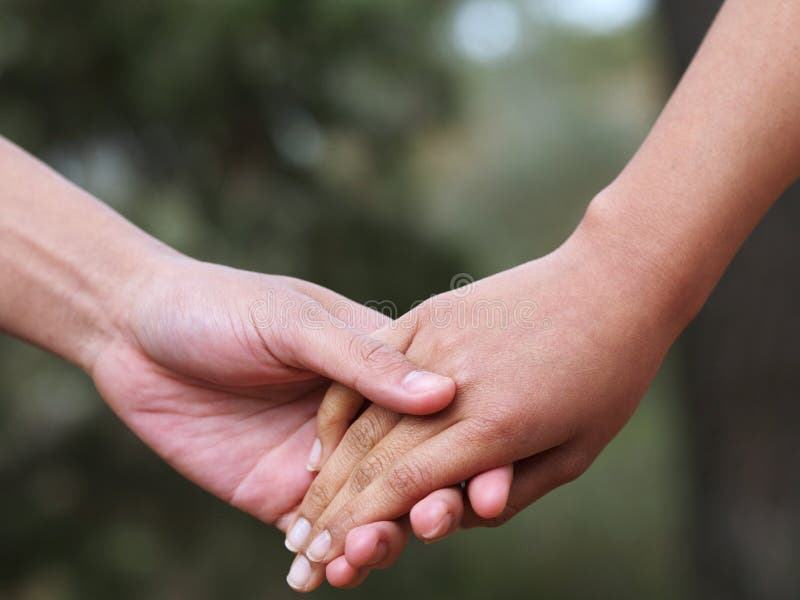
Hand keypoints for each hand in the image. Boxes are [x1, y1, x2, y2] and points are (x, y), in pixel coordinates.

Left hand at [88, 254, 456, 585]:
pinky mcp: (279, 495)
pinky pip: (318, 539)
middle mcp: (360, 420)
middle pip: (416, 473)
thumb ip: (361, 359)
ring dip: (382, 540)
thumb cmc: (222, 307)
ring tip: (365, 553)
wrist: (135, 333)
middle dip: (433, 504)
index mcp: (377, 366)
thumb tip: (443, 394)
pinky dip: (330, 562)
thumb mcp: (293, 322)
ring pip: (373, 514)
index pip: (441, 415)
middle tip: (435, 522)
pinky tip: (328, 577)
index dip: (474, 450)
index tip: (492, 487)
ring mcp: (322, 463)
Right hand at [285, 214, 686, 589]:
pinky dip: (339, 410)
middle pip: (372, 459)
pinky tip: (322, 447)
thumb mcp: (575, 453)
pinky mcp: (428, 314)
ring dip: (326, 473)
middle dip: (331, 513)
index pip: (406, 487)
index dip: (361, 528)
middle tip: (302, 552)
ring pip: (361, 416)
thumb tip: (445, 515)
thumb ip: (509, 493)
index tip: (330, 560)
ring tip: (302, 512)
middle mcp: (456, 384)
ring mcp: (436, 341)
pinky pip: (366, 367)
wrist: (610, 284)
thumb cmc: (605, 378)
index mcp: (496, 425)